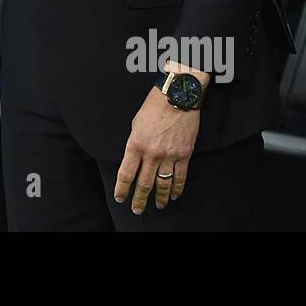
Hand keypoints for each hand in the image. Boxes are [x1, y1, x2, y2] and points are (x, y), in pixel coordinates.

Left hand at [115, 84, 201, 213]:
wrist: (177, 96)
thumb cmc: (154, 107)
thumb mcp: (136, 124)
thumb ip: (134, 144)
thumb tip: (134, 159)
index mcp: (135, 144)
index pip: (126, 174)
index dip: (122, 189)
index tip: (121, 198)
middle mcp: (151, 153)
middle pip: (143, 183)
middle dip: (139, 199)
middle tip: (137, 209)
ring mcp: (169, 155)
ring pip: (162, 184)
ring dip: (159, 198)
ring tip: (157, 206)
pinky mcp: (184, 154)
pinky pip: (180, 177)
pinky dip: (177, 189)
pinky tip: (174, 195)